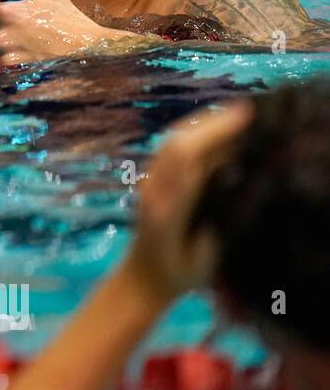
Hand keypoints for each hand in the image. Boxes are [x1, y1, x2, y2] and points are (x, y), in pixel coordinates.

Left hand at [0, 0, 117, 64]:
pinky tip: (28, 57)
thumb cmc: (68, 17)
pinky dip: (13, 62)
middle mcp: (3, 34)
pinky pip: (6, 65)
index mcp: (7, 12)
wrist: (86, 44)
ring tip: (24, 47)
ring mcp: (9, 53)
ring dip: (4, 52)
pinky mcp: (18, 67)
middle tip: (12, 37)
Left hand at [123, 101, 252, 299]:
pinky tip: (211, 131)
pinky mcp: (152, 183)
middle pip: (176, 143)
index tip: (243, 118)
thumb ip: (209, 229)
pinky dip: (191, 136)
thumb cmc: (177, 273)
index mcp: (167, 205)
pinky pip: (169, 151)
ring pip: (171, 143)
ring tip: (233, 115)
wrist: (142, 278)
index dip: (213, 134)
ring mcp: (150, 183)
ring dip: (200, 125)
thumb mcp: (200, 257)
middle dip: (209, 123)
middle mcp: (154, 188)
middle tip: (246, 110)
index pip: (185, 159)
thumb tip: (228, 190)